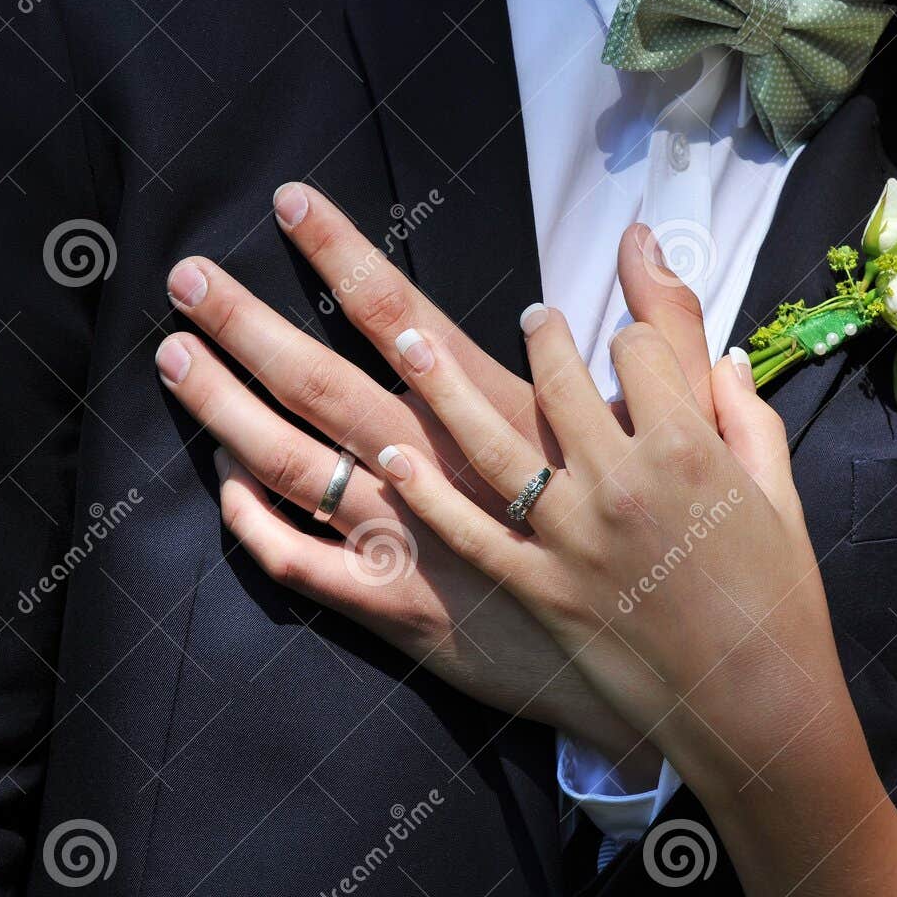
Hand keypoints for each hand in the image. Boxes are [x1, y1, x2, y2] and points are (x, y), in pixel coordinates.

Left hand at [157, 183, 709, 775]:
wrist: (713, 686)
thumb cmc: (722, 563)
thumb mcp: (711, 431)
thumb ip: (672, 330)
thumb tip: (645, 243)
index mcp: (528, 417)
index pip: (422, 315)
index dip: (350, 256)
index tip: (303, 210)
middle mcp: (461, 469)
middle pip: (335, 374)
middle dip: (255, 314)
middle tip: (188, 272)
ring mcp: (426, 544)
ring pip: (298, 463)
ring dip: (229, 404)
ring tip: (174, 353)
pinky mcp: (414, 614)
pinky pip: (310, 567)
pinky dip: (260, 526)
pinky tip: (224, 482)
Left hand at [365, 303, 857, 804]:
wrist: (756, 707)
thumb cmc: (780, 603)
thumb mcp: (781, 498)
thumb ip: (749, 419)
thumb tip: (724, 359)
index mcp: (688, 449)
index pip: (640, 351)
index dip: (635, 334)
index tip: (630, 341)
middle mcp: (621, 482)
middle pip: (560, 379)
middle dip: (542, 335)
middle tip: (531, 318)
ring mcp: (572, 538)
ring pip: (492, 442)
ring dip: (445, 385)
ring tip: (412, 344)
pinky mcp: (541, 590)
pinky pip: (469, 533)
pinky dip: (425, 495)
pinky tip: (392, 458)